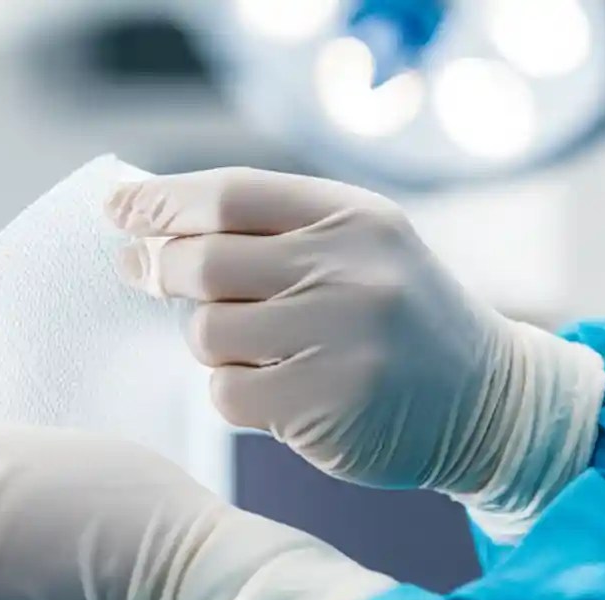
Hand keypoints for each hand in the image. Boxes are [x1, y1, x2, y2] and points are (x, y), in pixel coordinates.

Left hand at [106, 168, 604, 538]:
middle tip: (148, 274)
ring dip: (211, 343)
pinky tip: (277, 390)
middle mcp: (350, 267)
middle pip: (204, 261)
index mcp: (352, 215)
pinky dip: (235, 393)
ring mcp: (342, 337)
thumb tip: (146, 233)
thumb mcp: (352, 248)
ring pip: (207, 333)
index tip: (115, 207)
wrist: (489, 400)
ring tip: (256, 346)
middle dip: (162, 270)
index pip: (231, 193)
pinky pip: (228, 394)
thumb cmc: (394, 318)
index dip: (161, 200)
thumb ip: (263, 232)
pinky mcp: (326, 402)